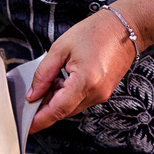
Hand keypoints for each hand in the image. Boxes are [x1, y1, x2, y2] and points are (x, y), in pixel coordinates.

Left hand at [25, 8, 140, 132]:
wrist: (126, 27)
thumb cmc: (96, 32)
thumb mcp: (60, 48)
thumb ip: (43, 74)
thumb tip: (33, 95)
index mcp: (85, 81)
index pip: (57, 110)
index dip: (39, 120)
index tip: (26, 126)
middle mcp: (96, 93)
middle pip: (63, 111)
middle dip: (45, 107)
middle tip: (33, 94)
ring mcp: (102, 95)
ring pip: (71, 108)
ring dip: (56, 100)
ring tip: (52, 79)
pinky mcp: (103, 93)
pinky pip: (80, 101)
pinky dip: (67, 96)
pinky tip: (63, 80)